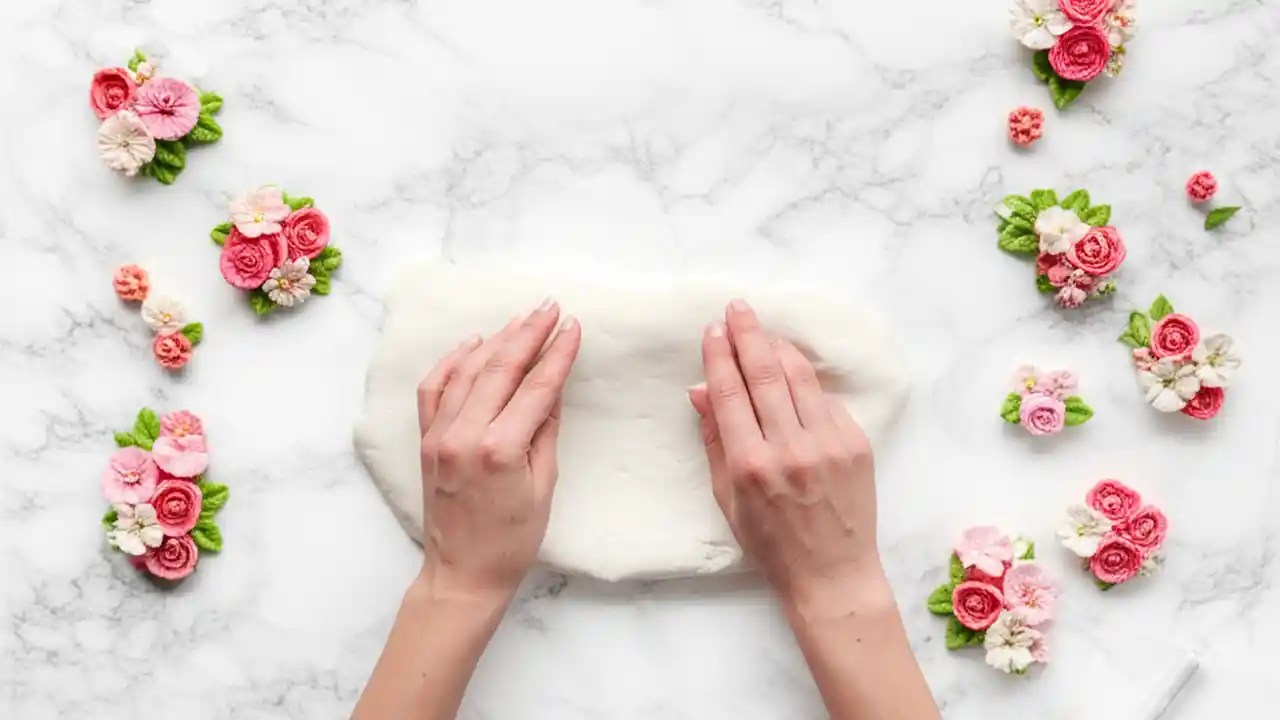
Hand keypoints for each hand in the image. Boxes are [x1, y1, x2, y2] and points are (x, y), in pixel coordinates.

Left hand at [416, 299, 581, 605]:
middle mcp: (464, 436)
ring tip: (521, 319)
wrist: (463, 574)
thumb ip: (544, 432)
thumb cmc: (511, 541)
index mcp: (499, 451)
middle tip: (550, 308)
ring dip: (496, 340)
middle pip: (500, 369)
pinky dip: (453, 362)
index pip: (535, 388)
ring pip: (467, 371)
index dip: (557, 355)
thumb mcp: (543, 487)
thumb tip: (551, 388)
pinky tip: (474, 344)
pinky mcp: (425, 441)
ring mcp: (439, 436)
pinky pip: (434, 388)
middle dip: (528, 334)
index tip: (572, 328)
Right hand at [689, 299, 887, 622]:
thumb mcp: (727, 499)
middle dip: (748, 334)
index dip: (719, 356)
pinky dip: (805, 382)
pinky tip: (792, 372)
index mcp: (751, 465)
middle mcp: (790, 449)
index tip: (713, 330)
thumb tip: (701, 391)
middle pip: (765, 373)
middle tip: (737, 308)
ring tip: (763, 330)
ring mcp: (828, 444)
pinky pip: (826, 400)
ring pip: (799, 377)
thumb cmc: (771, 544)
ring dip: (779, 347)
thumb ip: (715, 440)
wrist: (832, 574)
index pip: (730, 392)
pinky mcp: (856, 444)